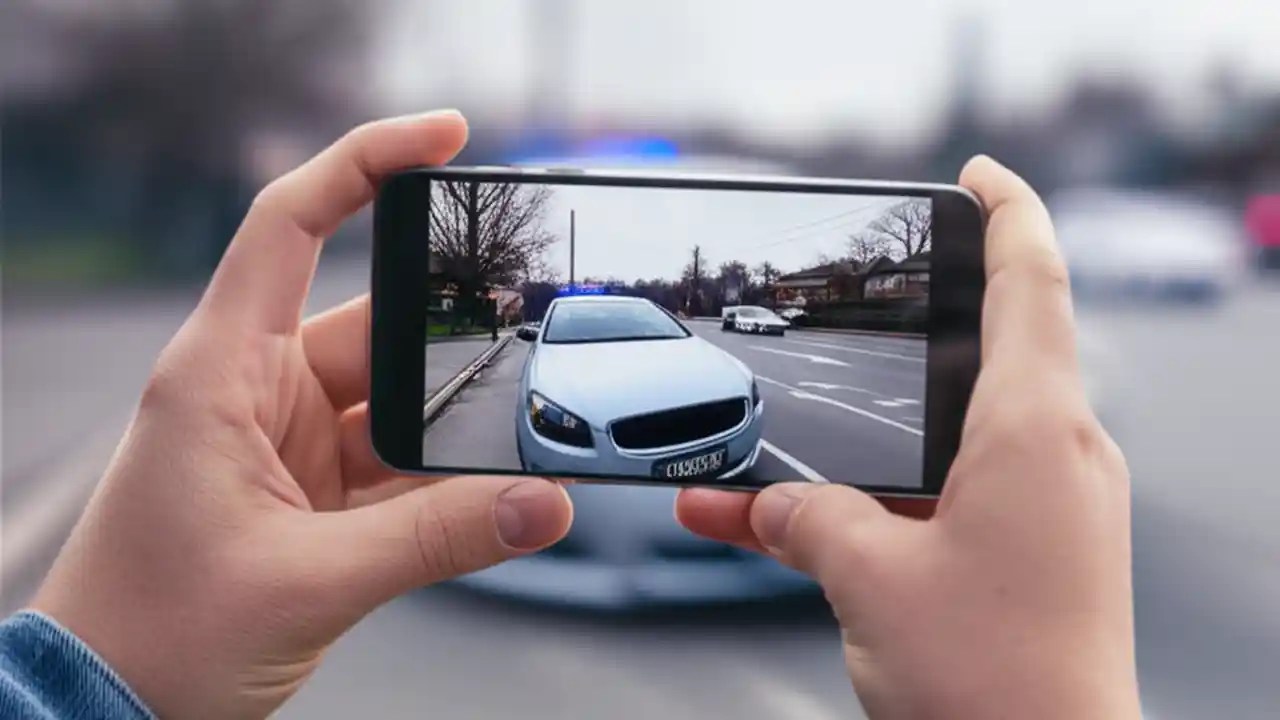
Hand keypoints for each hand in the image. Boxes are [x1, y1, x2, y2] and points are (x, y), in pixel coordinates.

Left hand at [31, 110, 573, 718]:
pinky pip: (397, 466)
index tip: (445, 138)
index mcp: (221, 373)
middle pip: (375, 328)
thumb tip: (541, 504)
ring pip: (396, 406)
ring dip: (452, 431)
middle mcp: (255, 393)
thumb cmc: (154, 634)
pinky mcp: (313, 496)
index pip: (289, 225)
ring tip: (516, 446)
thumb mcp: (308, 580)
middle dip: (451, 343)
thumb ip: (436, 539)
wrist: (112, 710)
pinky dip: (443, 482)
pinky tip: (487, 498)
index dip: (365, 164)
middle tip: (527, 342)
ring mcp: (287, 446)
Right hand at [676, 157, 1141, 719]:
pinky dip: (864, 507)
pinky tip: (770, 528)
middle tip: (857, 301)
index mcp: (1034, 432)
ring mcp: (1040, 509)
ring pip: (935, 441)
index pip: (1032, 281)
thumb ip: (804, 517)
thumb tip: (761, 503)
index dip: (1008, 211)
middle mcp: (1052, 457)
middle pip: (980, 354)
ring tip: (758, 459)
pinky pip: (932, 503)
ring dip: (855, 446)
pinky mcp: (1021, 556)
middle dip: (910, 331)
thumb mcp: (867, 577)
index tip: (978, 174)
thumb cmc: (992, 685)